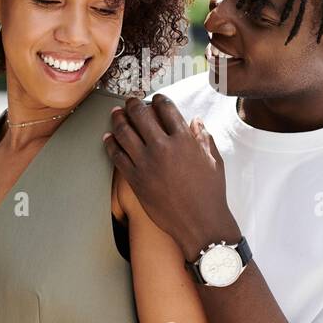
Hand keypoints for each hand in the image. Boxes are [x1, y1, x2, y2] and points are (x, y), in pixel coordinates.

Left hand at [102, 95, 237, 258]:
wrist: (200, 223)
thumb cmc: (211, 193)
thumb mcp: (214, 161)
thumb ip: (204, 138)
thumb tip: (196, 121)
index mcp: (184, 140)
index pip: (166, 109)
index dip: (159, 99)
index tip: (155, 98)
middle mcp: (163, 147)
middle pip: (140, 115)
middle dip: (133, 103)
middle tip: (130, 101)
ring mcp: (146, 163)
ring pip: (124, 132)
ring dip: (117, 119)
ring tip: (115, 113)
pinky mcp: (135, 179)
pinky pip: (117, 156)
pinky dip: (110, 143)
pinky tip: (108, 138)